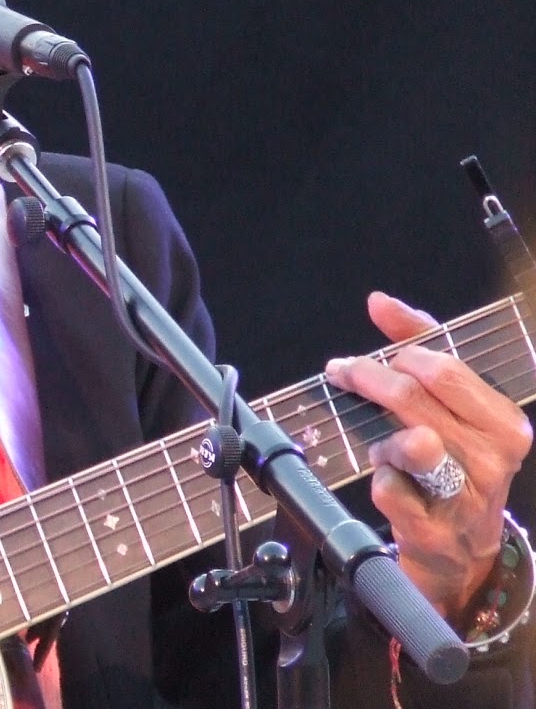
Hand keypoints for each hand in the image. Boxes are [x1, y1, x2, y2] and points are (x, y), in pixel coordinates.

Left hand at [324, 292, 531, 619]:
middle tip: (342, 375)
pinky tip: (388, 481)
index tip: (367, 359)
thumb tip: (380, 302)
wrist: (460, 545)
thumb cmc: (455, 460)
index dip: (397, 358)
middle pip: (414, 399)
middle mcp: (493, 459)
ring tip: (379, 442)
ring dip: (379, 436)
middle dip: (367, 379)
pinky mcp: (433, 529)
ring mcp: (466, 497)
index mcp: (504, 422)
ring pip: (405, 442)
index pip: (445, 370)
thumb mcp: (450, 402)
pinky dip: (378, 477)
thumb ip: (418, 345)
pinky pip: (387, 487)